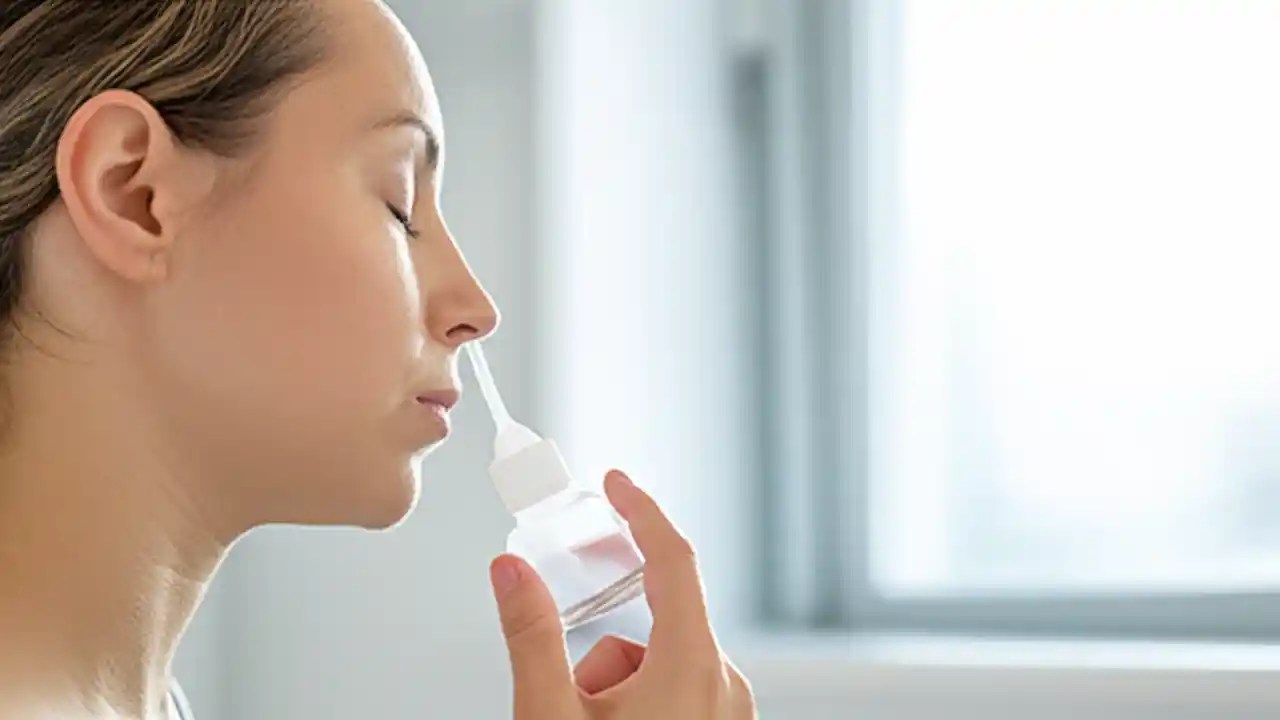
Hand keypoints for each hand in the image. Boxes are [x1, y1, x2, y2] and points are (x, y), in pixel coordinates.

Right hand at [489, 470, 755, 719]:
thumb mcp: (552, 716)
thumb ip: (532, 638)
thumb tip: (511, 571)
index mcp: (693, 667)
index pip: (673, 560)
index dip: (641, 512)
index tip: (617, 483)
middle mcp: (725, 684)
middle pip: (653, 625)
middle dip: (602, 659)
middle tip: (572, 704)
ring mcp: (731, 712)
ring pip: (662, 662)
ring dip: (617, 689)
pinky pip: (681, 691)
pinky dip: (644, 707)